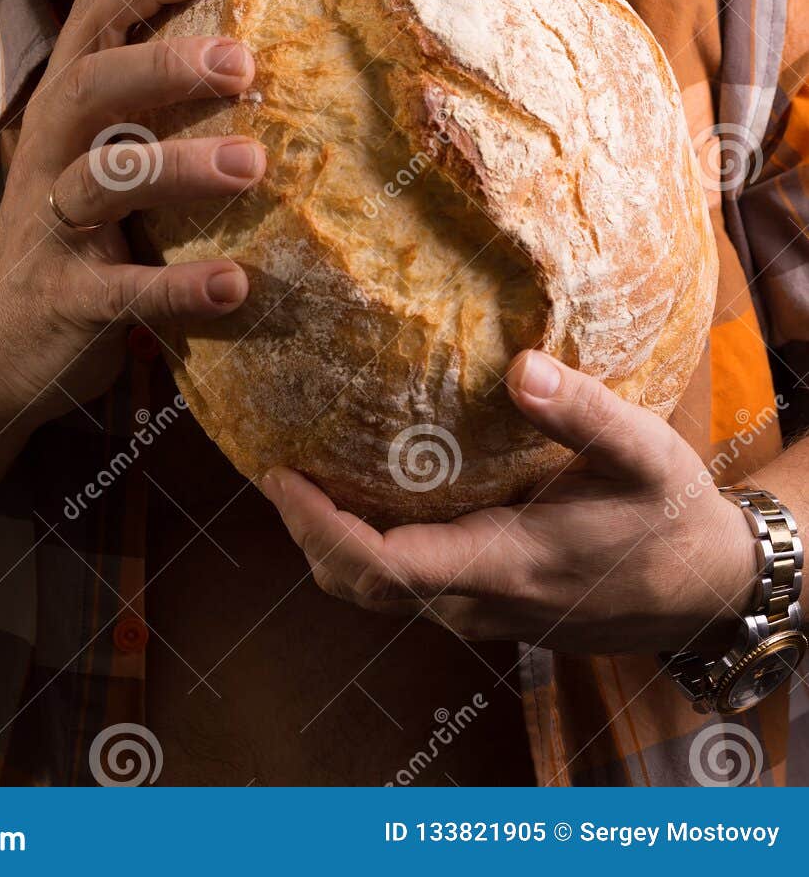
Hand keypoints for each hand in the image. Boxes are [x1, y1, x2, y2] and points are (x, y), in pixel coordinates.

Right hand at [0, 0, 264, 425]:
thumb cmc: (79, 242)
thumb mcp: (106, 163)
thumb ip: (156, 113)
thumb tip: (264, 50)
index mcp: (65, 111)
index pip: (93, 18)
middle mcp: (51, 154)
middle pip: (89, 85)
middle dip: (162, 65)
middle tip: (244, 63)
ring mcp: (51, 228)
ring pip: (102, 180)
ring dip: (178, 167)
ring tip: (251, 165)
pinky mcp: (64, 302)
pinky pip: (121, 291)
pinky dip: (178, 287)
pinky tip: (236, 284)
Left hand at [261, 350, 758, 658]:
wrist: (702, 591)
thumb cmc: (671, 518)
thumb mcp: (643, 455)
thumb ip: (582, 413)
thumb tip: (520, 366)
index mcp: (506, 565)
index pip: (387, 567)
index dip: (322, 527)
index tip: (280, 475)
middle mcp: (477, 600)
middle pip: (360, 586)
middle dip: (306, 533)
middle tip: (273, 464)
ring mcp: (476, 610)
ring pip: (376, 592)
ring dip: (329, 540)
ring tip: (299, 471)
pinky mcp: (481, 604)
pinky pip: (401, 585)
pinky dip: (363, 546)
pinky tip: (359, 489)